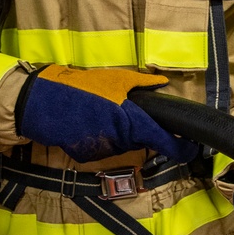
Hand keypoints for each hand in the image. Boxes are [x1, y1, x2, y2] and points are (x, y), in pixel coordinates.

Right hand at [18, 65, 198, 162]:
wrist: (43, 103)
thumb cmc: (80, 87)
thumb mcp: (113, 79)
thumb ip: (141, 84)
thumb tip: (163, 84)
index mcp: (131, 121)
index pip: (164, 141)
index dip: (180, 148)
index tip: (191, 149)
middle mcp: (121, 140)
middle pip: (142, 141)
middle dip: (143, 131)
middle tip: (129, 113)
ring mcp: (104, 151)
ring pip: (123, 144)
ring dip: (121, 132)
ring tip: (104, 113)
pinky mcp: (87, 156)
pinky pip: (104, 147)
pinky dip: (103, 137)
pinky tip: (91, 123)